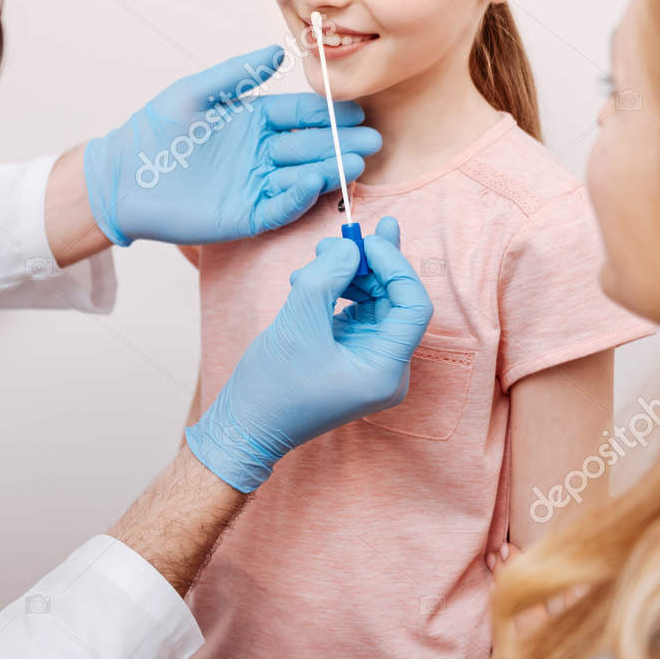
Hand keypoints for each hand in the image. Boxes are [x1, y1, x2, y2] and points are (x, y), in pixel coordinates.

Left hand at [82, 45, 380, 245]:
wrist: (121, 176)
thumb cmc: (153, 130)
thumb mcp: (195, 93)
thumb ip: (236, 73)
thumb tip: (278, 50)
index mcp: (254, 121)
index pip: (299, 115)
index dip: (327, 114)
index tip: (357, 112)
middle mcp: (261, 153)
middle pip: (309, 146)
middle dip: (340, 144)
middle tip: (372, 141)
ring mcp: (255, 185)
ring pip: (301, 177)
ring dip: (329, 171)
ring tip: (356, 163)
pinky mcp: (245, 215)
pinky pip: (278, 207)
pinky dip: (298, 197)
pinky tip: (316, 184)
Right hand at [185, 217, 432, 491]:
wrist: (246, 425)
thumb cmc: (272, 386)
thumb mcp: (299, 322)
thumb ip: (328, 277)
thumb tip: (351, 245)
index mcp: (386, 371)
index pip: (412, 306)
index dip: (395, 266)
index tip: (368, 240)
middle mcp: (387, 369)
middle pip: (395, 301)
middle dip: (369, 264)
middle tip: (346, 233)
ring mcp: (369, 363)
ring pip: (374, 303)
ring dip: (349, 275)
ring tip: (316, 260)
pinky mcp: (350, 356)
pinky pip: (356, 313)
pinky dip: (337, 292)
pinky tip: (310, 281)